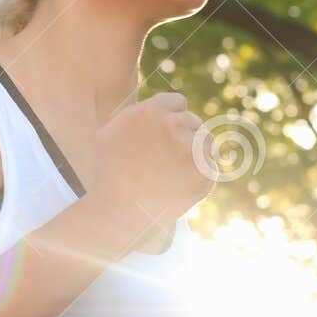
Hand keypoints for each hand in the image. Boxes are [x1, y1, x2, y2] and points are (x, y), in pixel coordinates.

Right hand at [90, 92, 213, 241]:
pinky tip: (178, 186)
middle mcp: (173, 126)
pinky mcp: (204, 174)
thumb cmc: (107, 175)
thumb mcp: (108, 134)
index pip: (178, 102)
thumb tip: (156, 106)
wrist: (118, 214)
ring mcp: (191, 151)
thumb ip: (135, 114)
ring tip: (173, 172)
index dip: (170, 119)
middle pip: (193, 122)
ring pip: (206, 142)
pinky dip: (198, 176)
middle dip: (183, 137)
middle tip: (166, 159)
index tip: (163, 136)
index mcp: (150, 111)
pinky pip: (209, 167)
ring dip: (195, 153)